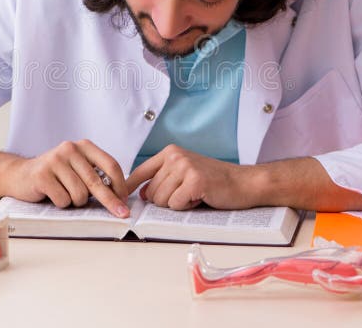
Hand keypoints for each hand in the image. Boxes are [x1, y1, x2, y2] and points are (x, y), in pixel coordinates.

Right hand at [8, 140, 129, 217]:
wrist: (20, 175)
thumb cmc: (55, 175)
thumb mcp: (78, 169)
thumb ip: (96, 176)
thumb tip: (119, 195)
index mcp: (84, 146)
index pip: (110, 165)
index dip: (120, 185)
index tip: (124, 200)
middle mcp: (70, 149)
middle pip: (97, 182)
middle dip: (110, 201)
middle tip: (121, 214)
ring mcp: (55, 160)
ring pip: (79, 194)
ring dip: (75, 202)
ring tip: (65, 194)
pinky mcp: (42, 175)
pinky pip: (63, 199)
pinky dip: (61, 203)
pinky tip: (53, 194)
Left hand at [125, 145, 253, 209]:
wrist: (244, 183)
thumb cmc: (214, 181)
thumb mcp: (185, 173)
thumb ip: (162, 179)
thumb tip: (140, 194)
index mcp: (170, 152)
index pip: (139, 173)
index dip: (128, 189)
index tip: (118, 199)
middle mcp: (175, 156)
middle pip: (150, 192)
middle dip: (165, 200)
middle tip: (186, 195)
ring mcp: (185, 167)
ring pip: (162, 200)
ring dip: (177, 204)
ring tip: (194, 195)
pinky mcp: (195, 181)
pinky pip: (176, 205)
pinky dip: (186, 208)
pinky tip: (200, 198)